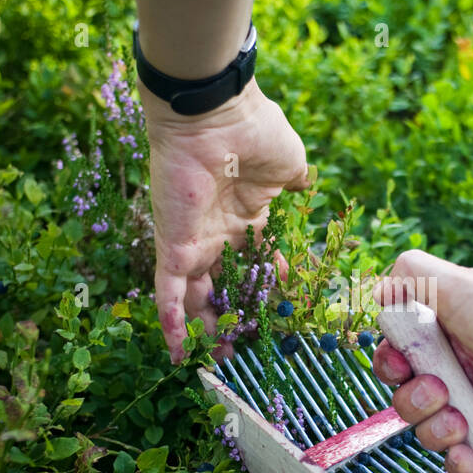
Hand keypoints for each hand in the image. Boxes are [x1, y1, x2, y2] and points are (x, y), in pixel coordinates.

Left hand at [143, 79, 309, 362]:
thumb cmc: (255, 130)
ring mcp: (194, 241)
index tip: (285, 305)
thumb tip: (305, 185)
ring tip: (217, 359)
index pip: (258, 260)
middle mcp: (219, 232)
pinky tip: (178, 353)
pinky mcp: (173, 246)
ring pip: (197, 296)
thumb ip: (296, 181)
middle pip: (225, 284)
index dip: (270, 284)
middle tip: (243, 344)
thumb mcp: (290, 161)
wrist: (215, 113)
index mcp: (248, 214)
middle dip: (234, 314)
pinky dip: (170, 321)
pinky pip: (168, 291)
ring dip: (205, 328)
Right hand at [371, 250, 472, 472]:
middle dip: (412, 401)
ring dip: (434, 432)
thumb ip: (413, 279)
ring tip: (460, 423)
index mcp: (450, 328)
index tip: (401, 365)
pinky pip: (468, 460)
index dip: (392, 364)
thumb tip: (379, 290)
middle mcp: (465, 364)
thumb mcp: (461, 285)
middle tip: (439, 392)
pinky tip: (468, 456)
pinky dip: (460, 463)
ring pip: (433, 430)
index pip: (400, 353)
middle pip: (410, 395)